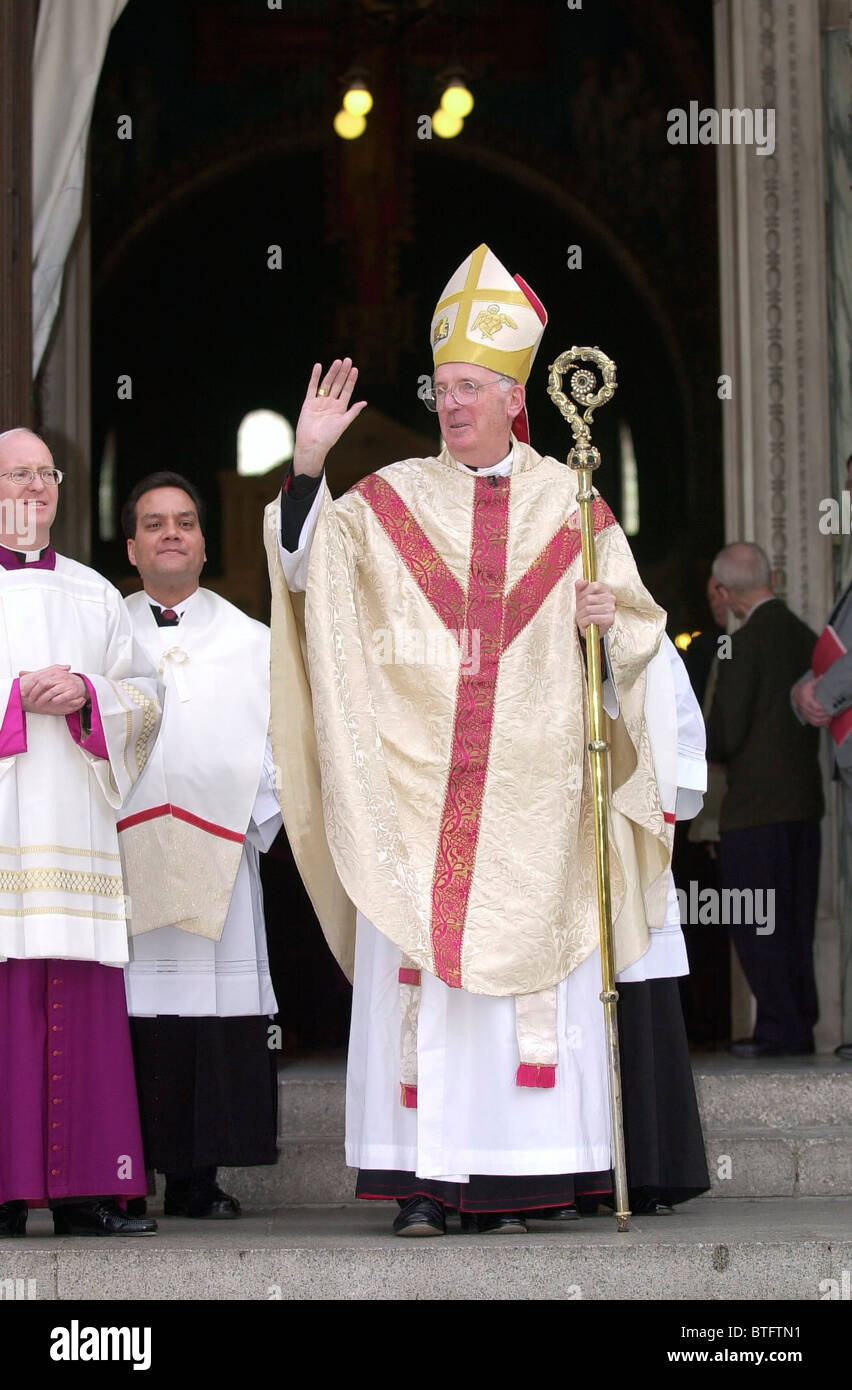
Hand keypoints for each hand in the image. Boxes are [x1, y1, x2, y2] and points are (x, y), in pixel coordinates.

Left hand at [19, 666, 87, 715]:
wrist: (82, 684)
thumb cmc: (64, 680)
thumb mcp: (50, 675)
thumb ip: (36, 675)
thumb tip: (21, 673)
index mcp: (53, 671)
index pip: (38, 677)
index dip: (30, 686)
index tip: (24, 692)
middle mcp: (59, 676)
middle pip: (43, 684)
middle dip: (35, 693)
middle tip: (31, 699)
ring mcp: (66, 683)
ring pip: (51, 691)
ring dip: (43, 699)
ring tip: (38, 703)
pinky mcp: (72, 691)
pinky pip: (61, 697)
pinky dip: (55, 700)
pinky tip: (51, 702)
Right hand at [292, 358, 366, 476]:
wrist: (312, 444)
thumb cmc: (329, 437)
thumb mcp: (343, 423)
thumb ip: (353, 412)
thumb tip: (364, 402)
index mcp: (340, 408)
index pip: (347, 391)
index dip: (351, 380)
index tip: (355, 369)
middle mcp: (330, 403)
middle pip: (338, 384)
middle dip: (343, 373)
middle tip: (347, 360)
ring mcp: (319, 402)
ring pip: (327, 384)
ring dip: (332, 373)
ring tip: (338, 361)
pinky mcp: (309, 403)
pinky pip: (312, 387)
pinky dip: (315, 377)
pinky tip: (318, 366)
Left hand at [575, 579, 615, 635]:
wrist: (592, 629)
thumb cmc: (587, 610)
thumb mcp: (582, 596)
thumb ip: (580, 587)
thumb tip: (582, 581)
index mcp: (606, 589)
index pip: (594, 585)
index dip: (583, 593)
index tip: (580, 599)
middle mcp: (611, 598)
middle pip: (588, 598)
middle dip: (580, 606)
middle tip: (579, 611)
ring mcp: (611, 609)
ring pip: (588, 609)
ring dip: (580, 615)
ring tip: (581, 618)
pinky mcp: (609, 620)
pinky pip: (591, 618)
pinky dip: (584, 622)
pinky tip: (585, 623)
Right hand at [791, 676, 831, 726]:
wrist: (795, 695)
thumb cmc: (804, 689)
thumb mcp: (809, 683)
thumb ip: (815, 681)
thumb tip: (822, 677)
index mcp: (805, 699)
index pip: (815, 707)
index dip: (823, 709)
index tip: (829, 708)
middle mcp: (804, 708)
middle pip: (816, 714)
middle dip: (825, 715)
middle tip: (832, 713)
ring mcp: (804, 713)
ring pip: (814, 720)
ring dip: (823, 720)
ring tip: (830, 718)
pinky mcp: (806, 717)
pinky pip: (813, 722)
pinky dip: (820, 724)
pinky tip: (826, 723)